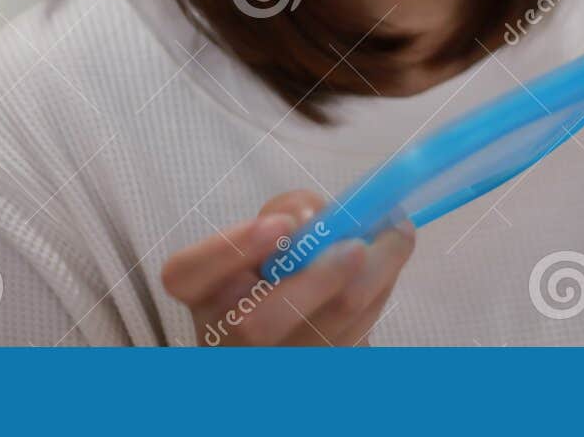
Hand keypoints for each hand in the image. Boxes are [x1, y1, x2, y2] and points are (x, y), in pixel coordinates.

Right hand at [160, 189, 414, 345]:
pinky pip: (354, 340)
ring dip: (370, 280)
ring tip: (394, 234)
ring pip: (322, 337)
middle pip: (257, 324)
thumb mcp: (271, 229)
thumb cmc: (280, 260)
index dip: (232, 247)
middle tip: (356, 246)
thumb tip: (318, 219)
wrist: (298, 319)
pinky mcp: (317, 372)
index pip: (188, 273)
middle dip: (317, 280)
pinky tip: (388, 263)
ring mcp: (269, 367)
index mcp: (202, 290)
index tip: (282, 223)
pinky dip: (379, 296)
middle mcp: (223, 337)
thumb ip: (290, 211)